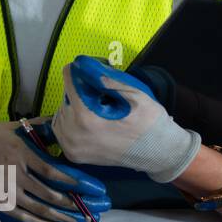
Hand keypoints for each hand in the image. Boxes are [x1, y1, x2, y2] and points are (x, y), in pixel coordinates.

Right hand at [0, 112, 110, 221]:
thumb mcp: (16, 127)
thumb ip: (40, 127)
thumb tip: (64, 123)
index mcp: (20, 153)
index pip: (50, 171)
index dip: (70, 181)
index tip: (88, 188)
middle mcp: (13, 172)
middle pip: (47, 193)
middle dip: (71, 204)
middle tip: (89, 209)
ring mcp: (4, 189)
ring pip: (37, 208)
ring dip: (59, 216)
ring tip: (76, 220)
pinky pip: (21, 215)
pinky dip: (38, 221)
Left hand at [52, 55, 200, 182]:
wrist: (159, 154)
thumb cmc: (149, 123)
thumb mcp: (136, 94)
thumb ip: (109, 79)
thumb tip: (85, 66)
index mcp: (86, 117)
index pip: (70, 81)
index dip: (80, 72)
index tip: (90, 71)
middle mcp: (73, 134)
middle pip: (66, 98)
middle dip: (79, 91)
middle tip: (100, 95)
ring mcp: (71, 146)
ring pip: (61, 113)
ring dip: (74, 106)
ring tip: (96, 109)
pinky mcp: (73, 154)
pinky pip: (61, 129)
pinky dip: (70, 121)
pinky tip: (87, 120)